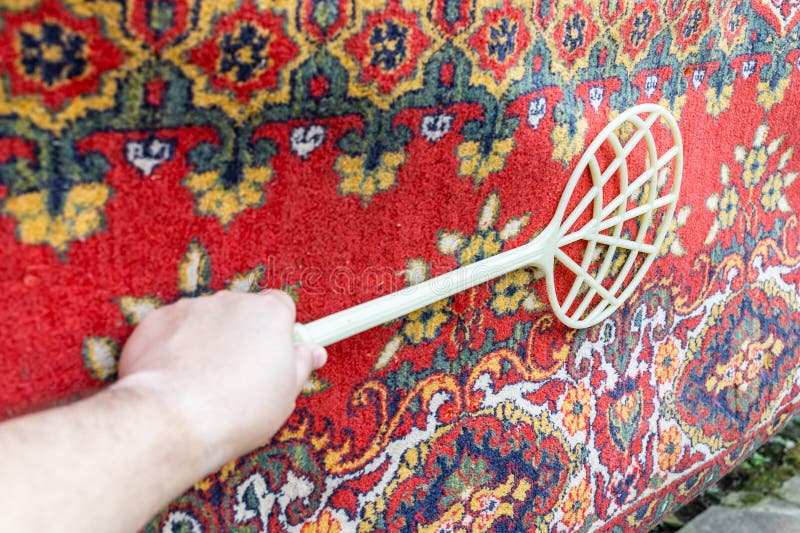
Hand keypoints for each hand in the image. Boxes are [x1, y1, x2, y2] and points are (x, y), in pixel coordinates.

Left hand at [112, 290, 325, 469]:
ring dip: (205, 342)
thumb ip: (300, 365)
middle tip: (236, 377)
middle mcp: (230, 301)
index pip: (280, 305)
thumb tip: (312, 352)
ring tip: (201, 385)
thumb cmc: (239, 411)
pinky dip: (172, 349)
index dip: (278, 330)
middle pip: (240, 312)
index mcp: (268, 313)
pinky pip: (170, 330)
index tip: (274, 354)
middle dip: (239, 336)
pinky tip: (174, 381)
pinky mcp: (156, 321)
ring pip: (204, 321)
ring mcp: (190, 308)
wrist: (174, 421)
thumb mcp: (286, 394)